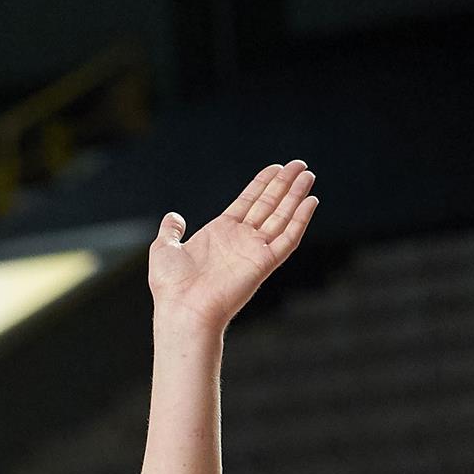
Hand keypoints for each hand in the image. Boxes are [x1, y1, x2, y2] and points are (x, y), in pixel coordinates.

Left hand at [148, 161, 318, 331]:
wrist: (183, 309)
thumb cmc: (171, 286)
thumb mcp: (164, 249)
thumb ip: (170, 231)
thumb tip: (174, 216)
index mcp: (220, 233)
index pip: (247, 202)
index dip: (262, 184)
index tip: (276, 168)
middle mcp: (240, 239)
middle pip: (268, 205)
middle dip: (283, 184)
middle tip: (299, 164)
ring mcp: (254, 250)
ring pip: (281, 216)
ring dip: (295, 196)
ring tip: (307, 175)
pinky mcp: (264, 262)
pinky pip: (288, 238)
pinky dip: (300, 220)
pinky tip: (310, 201)